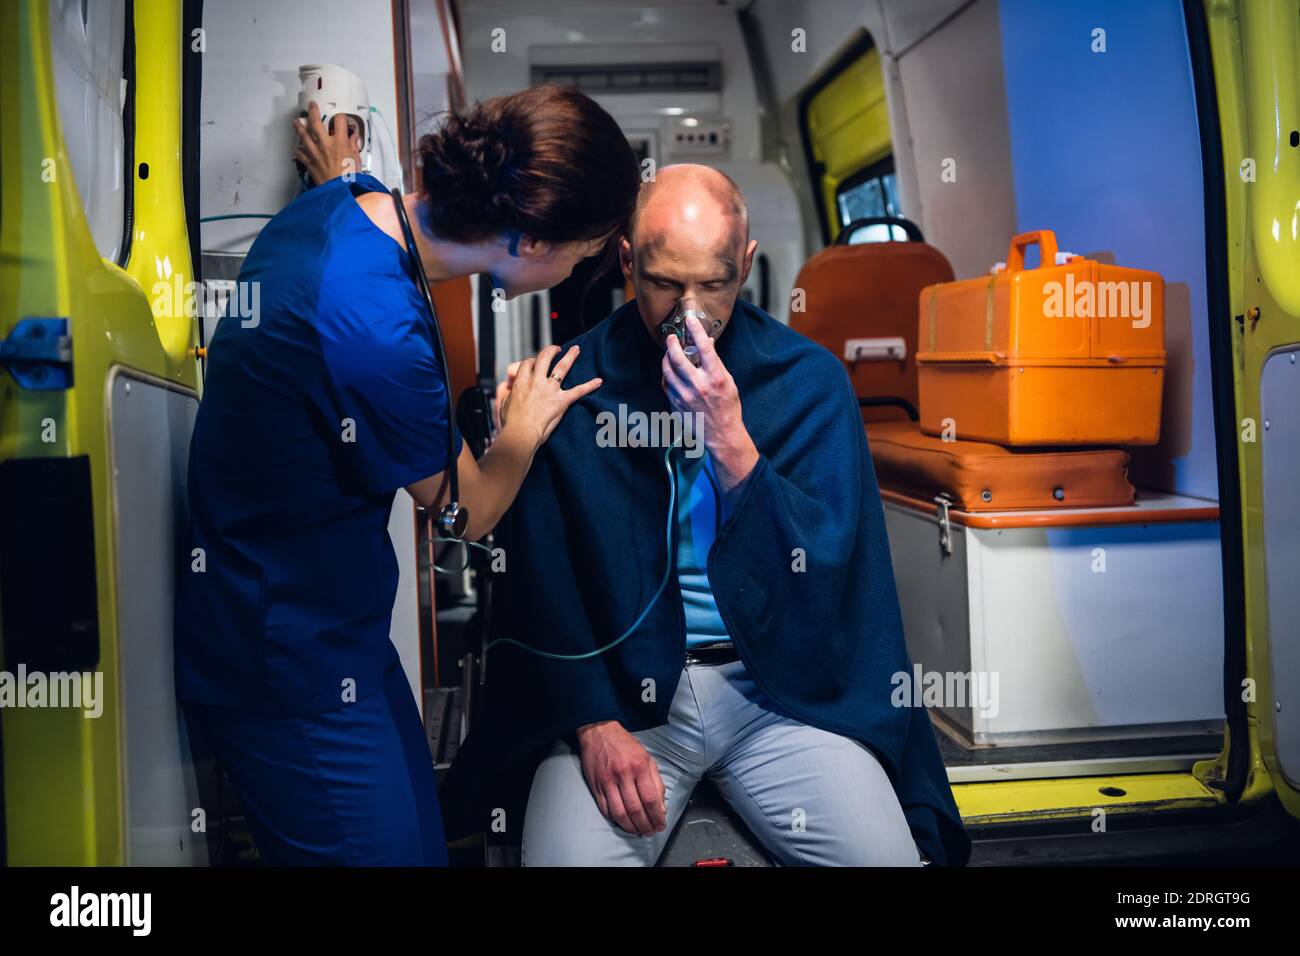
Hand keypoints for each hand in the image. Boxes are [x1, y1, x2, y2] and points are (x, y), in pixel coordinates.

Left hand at [294, 101, 362, 184]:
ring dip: (299, 127)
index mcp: (339, 142)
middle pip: (315, 122)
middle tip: (311, 106)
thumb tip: (353, 138)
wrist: (340, 191)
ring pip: (303, 135)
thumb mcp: (357, 160)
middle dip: (312, 111)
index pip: (339, 121)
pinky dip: (298, 150)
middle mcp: (325, 144)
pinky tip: (298, 147)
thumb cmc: (349, 178)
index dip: (340, 118)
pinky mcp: (309, 163)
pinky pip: (300, 153)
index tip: (340, 118)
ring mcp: (315, 153)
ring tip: (296, 122)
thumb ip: (353, 146)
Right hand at [499, 344, 600, 447]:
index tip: (534, 363)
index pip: (528, 363)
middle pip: (544, 358)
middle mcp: (536, 382)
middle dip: (551, 350)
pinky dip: (589, 385)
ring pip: (562, 367)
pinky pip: (578, 391)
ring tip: (575, 349)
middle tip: (556, 348)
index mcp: (522, 382)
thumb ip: (509, 395)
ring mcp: (550, 390)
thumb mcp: (505, 404)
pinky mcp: (561, 401)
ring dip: (570, 356)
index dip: (532, 361)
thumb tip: (509, 392)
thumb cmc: (511, 423)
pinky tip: (598, 381)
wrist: (520, 433)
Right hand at [576, 721, 666, 835]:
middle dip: (645, 825)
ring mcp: (607, 781)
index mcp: (639, 767)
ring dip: (630, 827)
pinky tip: (623, 823)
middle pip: (636, 809)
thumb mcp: (647, 758)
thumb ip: (656, 782)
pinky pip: (605, 809)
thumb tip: (661, 807)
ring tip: (638, 832)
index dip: (657, 817)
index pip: (651, 799)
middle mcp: (623, 775)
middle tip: (650, 832)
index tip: (661, 825)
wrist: (599, 731)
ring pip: (619, 813)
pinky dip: (615, 820)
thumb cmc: (625, 744)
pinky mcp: (595, 785)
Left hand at [661, 313, 758, 490]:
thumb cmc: (728, 408)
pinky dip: (667, 375)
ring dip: (666, 358)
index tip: (690, 320)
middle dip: (672, 344)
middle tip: (671, 338)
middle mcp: (698, 385)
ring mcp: (684, 396)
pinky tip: (671, 372)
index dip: (695, 330)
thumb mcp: (729, 382)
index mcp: (715, 378)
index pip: (703, 348)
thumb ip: (716, 363)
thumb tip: (708, 344)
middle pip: (678, 358)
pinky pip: (666, 384)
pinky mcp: (676, 404)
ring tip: (669, 353)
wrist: (721, 434)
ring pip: (667, 370)